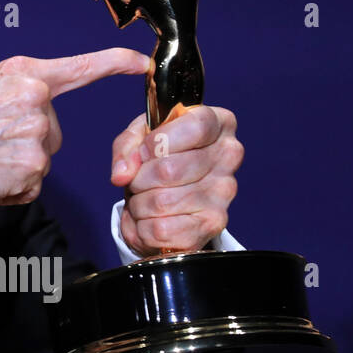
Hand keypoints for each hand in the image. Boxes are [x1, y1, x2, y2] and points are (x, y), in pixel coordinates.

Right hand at [0, 49, 149, 209]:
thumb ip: (11, 96)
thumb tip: (28, 113)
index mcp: (20, 73)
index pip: (79, 68)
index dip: (114, 63)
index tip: (141, 62)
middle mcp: (35, 98)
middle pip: (52, 127)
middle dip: (27, 139)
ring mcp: (38, 134)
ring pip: (42, 157)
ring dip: (18, 165)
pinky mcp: (36, 168)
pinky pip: (33, 185)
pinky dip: (13, 188)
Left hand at [110, 105, 242, 255]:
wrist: (167, 198)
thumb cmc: (156, 160)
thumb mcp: (137, 139)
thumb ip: (127, 147)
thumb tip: (123, 174)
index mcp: (218, 123)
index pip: (196, 127)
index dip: (159, 142)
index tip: (144, 151)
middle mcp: (229, 156)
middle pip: (169, 169)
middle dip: (140, 178)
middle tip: (140, 180)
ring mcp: (224, 192)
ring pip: (161, 202)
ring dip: (139, 203)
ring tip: (146, 198)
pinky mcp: (213, 224)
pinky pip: (161, 229)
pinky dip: (144, 227)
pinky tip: (152, 218)